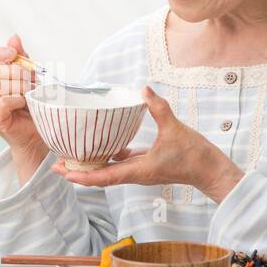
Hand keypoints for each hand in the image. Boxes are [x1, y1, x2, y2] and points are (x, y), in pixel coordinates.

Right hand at [0, 34, 44, 155]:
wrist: (36, 132)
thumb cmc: (31, 103)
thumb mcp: (28, 75)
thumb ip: (20, 58)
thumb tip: (14, 37)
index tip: (13, 54)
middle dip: (13, 70)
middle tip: (28, 76)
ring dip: (18, 85)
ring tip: (29, 90)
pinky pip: (3, 102)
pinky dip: (17, 99)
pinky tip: (24, 102)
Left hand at [51, 85, 243, 199]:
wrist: (210, 171)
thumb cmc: (195, 155)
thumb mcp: (175, 128)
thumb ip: (158, 108)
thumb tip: (143, 89)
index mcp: (138, 171)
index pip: (104, 178)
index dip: (82, 176)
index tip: (64, 172)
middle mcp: (135, 174)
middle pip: (99, 177)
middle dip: (78, 172)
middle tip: (56, 164)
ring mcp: (139, 171)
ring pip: (108, 171)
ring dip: (90, 166)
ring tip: (70, 155)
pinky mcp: (145, 165)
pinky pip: (120, 163)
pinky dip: (107, 157)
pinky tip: (100, 144)